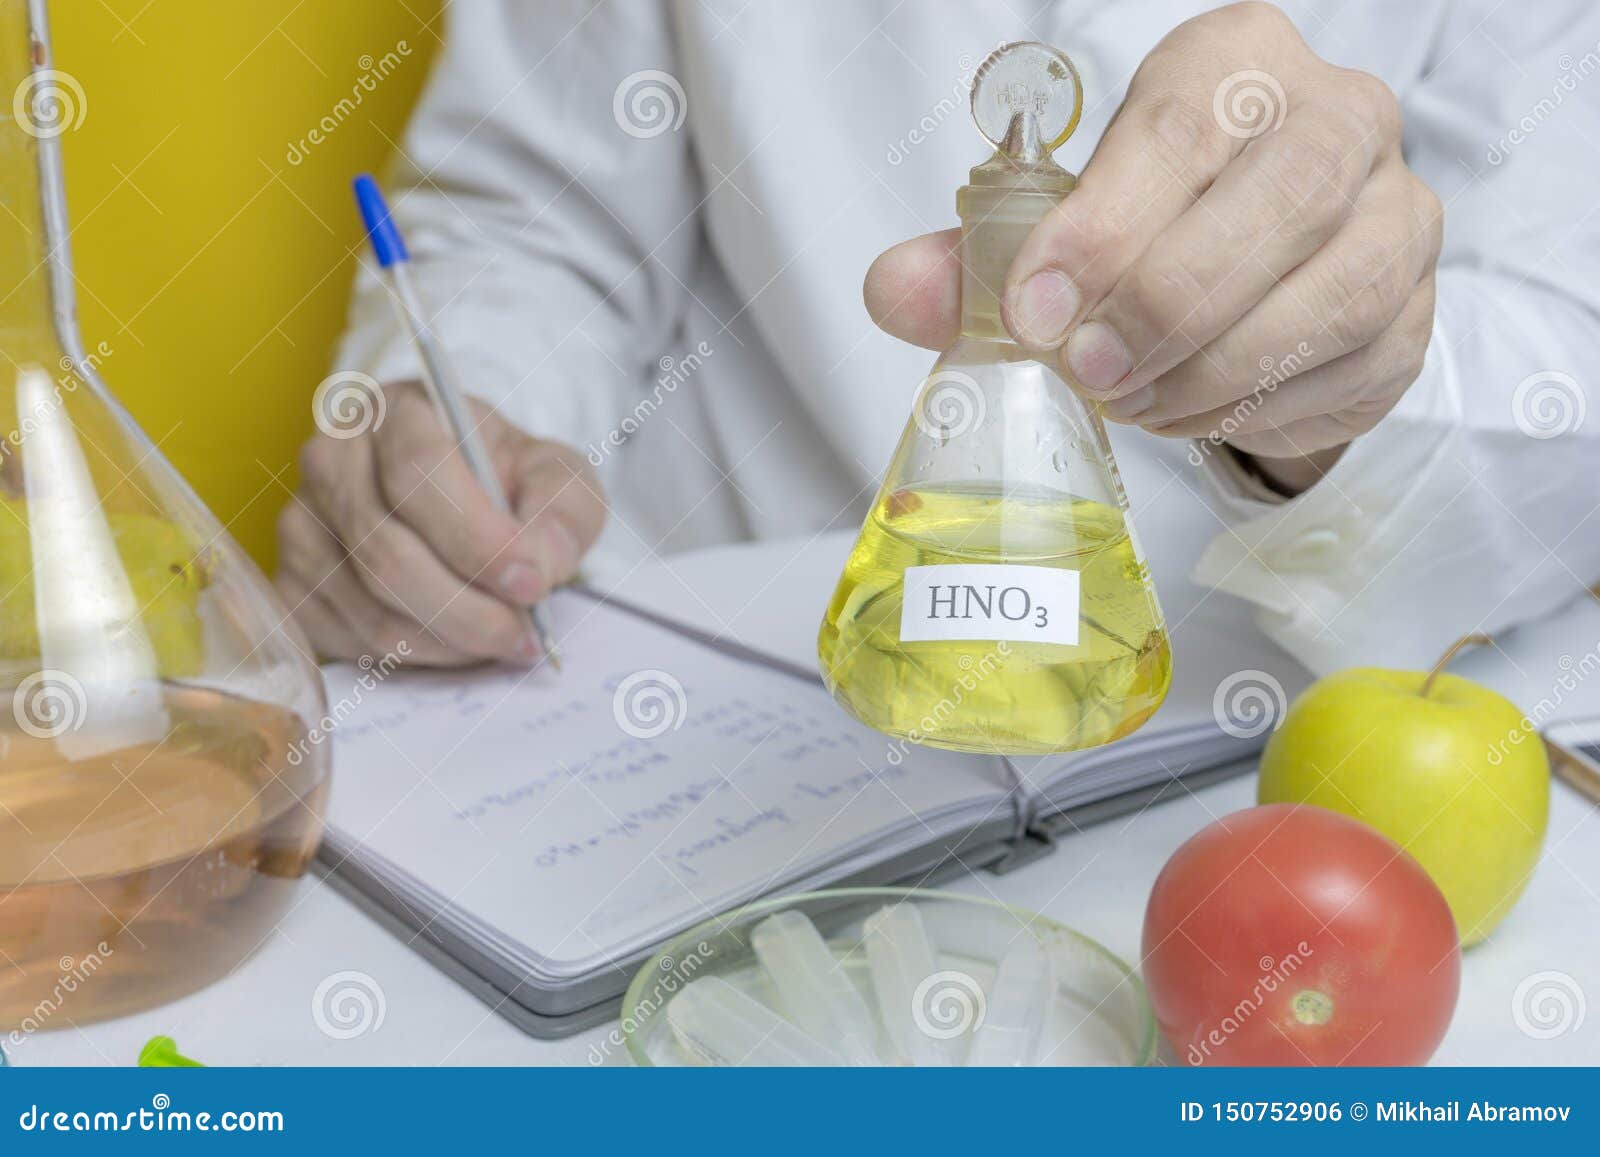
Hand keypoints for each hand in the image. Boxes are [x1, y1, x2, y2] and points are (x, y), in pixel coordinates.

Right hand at [275, 380, 604, 664]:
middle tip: (524, 635)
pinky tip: (459, 643)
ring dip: (450, 641)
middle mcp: (331, 459)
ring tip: (502, 639)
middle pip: (388, 553)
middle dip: (469, 610)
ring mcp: (301, 524)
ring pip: (371, 608)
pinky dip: (417, 657)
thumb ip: (560, 513)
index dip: (478, 539)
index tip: (532, 583)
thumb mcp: (558, 478)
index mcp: (396, 411)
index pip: (418, 472)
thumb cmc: (509, 481)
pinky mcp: (291, 585)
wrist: (468, 498)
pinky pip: (350, 640)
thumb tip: (536, 568)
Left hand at [866, 2, 1441, 491]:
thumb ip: (974, 257)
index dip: (1104, 225)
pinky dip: (1259, 408)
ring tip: (1132, 404)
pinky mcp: (1413, 310)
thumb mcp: (1052, 228)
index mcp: (1235, 66)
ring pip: (1336, 290)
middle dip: (1171, 299)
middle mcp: (1338, 118)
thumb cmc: (1144, 231)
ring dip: (1216, 368)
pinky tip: (1190, 414)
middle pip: (1286, 194)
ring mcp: (1395, 214)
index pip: (1179, 126)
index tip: (1036, 309)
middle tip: (1090, 371)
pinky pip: (1352, 367)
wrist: (1247, 278)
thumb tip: (894, 291)